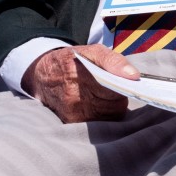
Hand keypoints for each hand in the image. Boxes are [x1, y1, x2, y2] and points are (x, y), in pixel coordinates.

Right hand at [21, 44, 138, 123]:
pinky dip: (103, 116)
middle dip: (118, 97)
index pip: (114, 89)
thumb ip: (113, 61)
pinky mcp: (72, 124)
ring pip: (109, 116)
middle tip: (113, 88)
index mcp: (79, 76)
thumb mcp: (91, 51)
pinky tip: (98, 105)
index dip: (125, 87)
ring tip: (104, 96)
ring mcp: (72, 114)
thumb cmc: (72, 61)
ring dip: (112, 108)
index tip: (130, 84)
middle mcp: (74, 98)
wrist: (42, 76)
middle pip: (115, 105)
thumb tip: (133, 76)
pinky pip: (99, 123)